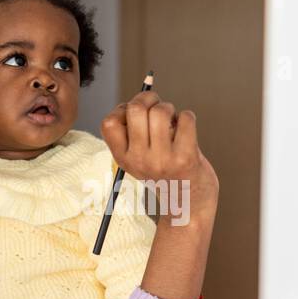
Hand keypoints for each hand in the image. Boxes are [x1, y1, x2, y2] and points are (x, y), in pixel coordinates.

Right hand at [100, 90, 218, 216]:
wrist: (188, 204)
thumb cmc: (165, 172)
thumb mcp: (140, 158)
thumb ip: (135, 132)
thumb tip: (144, 95)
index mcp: (123, 159)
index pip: (109, 122)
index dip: (122, 109)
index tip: (135, 116)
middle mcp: (139, 161)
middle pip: (135, 108)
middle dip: (150, 98)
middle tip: (158, 107)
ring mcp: (162, 161)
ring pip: (161, 110)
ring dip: (170, 108)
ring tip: (173, 122)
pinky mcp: (185, 159)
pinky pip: (186, 118)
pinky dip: (187, 117)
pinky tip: (187, 131)